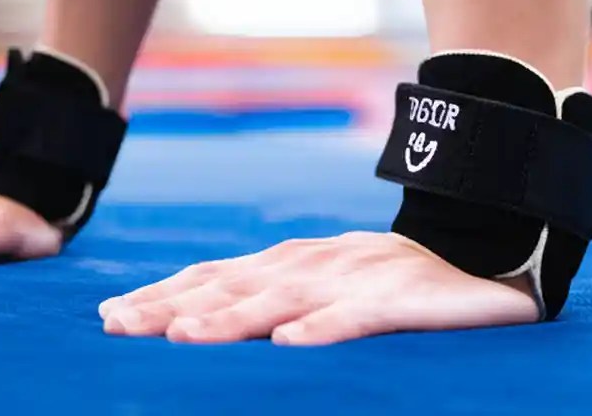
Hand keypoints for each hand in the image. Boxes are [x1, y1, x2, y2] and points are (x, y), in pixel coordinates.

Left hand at [98, 231, 537, 345]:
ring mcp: (351, 278)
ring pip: (279, 302)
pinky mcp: (398, 297)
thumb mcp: (321, 281)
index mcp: (286, 263)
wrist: (481, 246)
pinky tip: (290, 345)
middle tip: (117, 328)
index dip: (160, 295)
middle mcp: (307, 265)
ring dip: (227, 319)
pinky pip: (355, 317)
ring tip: (180, 338)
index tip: (109, 317)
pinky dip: (321, 328)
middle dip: (169, 307)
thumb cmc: (390, 275)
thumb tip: (197, 319)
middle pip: (228, 287)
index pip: (211, 277)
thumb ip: (268, 295)